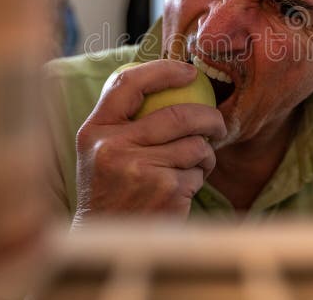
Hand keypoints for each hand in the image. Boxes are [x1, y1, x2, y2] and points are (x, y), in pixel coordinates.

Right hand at [73, 59, 225, 222]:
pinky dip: (197, 179)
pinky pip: (197, 173)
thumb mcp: (101, 151)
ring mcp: (140, 170)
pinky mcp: (165, 191)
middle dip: (209, 117)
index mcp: (94, 131)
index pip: (127, 83)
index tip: (189, 72)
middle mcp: (113, 148)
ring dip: (204, 155)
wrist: (107, 241)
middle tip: (218, 124)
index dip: (163, 70)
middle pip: (178, 115)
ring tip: (195, 165)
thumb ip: (124, 121)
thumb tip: (168, 79)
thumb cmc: (111, 189)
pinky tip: (183, 189)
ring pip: (195, 145)